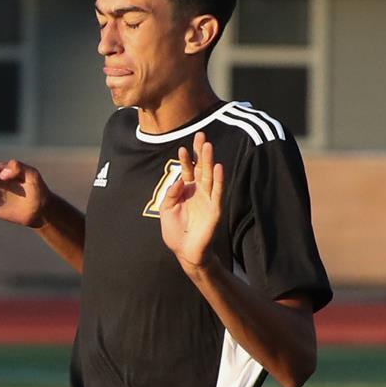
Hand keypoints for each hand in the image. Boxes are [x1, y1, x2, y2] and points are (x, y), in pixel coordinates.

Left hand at [159, 132, 223, 271]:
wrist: (185, 251)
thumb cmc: (175, 231)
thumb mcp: (166, 210)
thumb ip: (170, 194)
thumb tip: (179, 180)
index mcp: (187, 191)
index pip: (188, 171)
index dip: (186, 160)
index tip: (182, 148)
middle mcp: (199, 192)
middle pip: (201, 168)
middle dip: (200, 152)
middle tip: (201, 135)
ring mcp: (208, 199)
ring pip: (210, 176)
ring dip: (210, 161)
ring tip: (208, 146)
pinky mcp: (215, 208)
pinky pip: (218, 191)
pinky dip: (219, 179)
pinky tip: (218, 167)